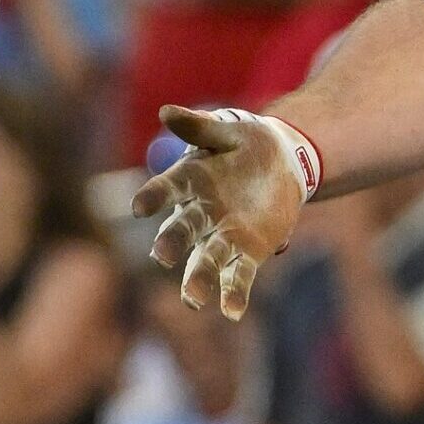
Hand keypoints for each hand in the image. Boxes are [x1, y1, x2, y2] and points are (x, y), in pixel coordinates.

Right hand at [130, 105, 319, 320]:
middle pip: (181, 230)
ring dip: (197, 279)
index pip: (166, 189)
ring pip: (205, 260)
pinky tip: (231, 313)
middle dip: (171, 242)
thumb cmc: (248, 142)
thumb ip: (199, 125)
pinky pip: (238, 275)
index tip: (139, 207)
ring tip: (193, 300)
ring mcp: (222, 236)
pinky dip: (234, 294)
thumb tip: (165, 111)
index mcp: (190, 179)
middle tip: (163, 255)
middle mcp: (199, 213)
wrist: (284, 162)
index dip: (153, 197)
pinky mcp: (247, 252)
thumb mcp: (228, 129)